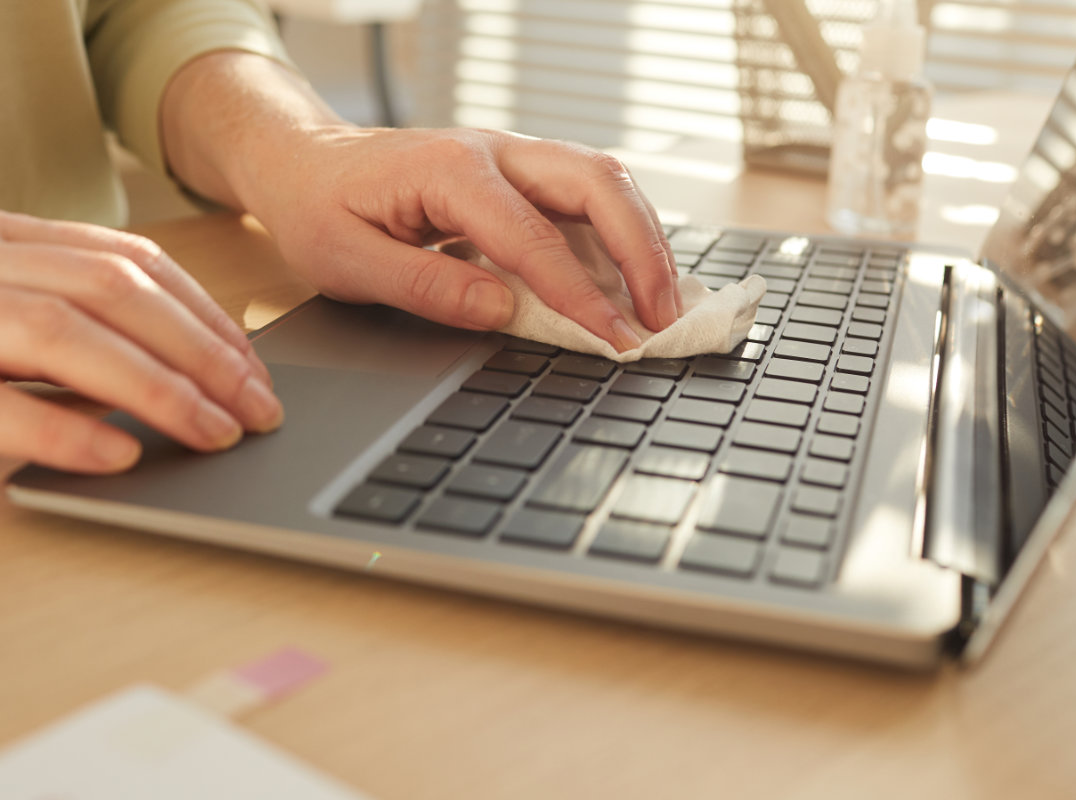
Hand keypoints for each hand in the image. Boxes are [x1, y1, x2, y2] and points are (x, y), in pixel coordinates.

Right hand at [0, 211, 281, 472]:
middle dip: (201, 353)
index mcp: (5, 246)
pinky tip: (120, 455)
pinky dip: (62, 429)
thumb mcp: (11, 328)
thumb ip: (82, 334)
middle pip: (110, 289)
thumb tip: (191, 376)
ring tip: (217, 435)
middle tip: (260, 411)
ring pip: (62, 330)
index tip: (255, 367)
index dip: (203, 313)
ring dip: (156, 387)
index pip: (126, 262)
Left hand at [249, 128, 680, 351]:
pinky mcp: (520, 174)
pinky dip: (622, 235)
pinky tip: (632, 279)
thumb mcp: (346, 260)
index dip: (582, 295)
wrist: (304, 160)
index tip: (616, 340)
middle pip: (597, 183)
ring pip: (604, 181)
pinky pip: (588, 197)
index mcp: (450, 170)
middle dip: (643, 252)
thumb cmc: (319, 207)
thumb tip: (499, 310)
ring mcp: (512, 157)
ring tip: (665, 301)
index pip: (535, 237)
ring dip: (643, 239)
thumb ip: (424, 285)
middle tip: (665, 317)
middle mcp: (494, 151)